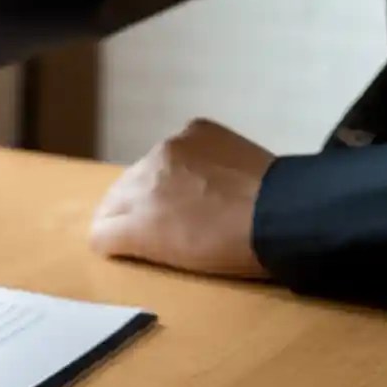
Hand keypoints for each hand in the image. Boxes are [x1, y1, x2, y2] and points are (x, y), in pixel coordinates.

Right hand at [89, 119, 274, 278]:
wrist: (287, 214)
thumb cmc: (232, 249)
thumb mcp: (172, 257)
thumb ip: (130, 240)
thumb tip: (110, 231)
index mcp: (133, 214)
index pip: (100, 226)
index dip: (114, 237)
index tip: (133, 244)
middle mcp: (141, 174)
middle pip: (118, 193)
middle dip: (132, 208)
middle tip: (164, 223)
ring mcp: (169, 146)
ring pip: (146, 168)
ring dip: (159, 182)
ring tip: (192, 197)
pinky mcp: (196, 129)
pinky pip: (179, 146)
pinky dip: (188, 160)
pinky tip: (211, 174)